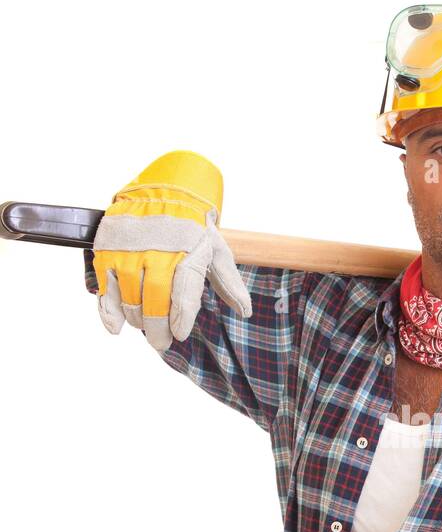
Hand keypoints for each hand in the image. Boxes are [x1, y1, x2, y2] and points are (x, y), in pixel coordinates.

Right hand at [92, 150, 251, 351]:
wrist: (163, 190)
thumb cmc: (193, 226)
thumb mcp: (217, 249)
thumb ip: (229, 282)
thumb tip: (245, 312)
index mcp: (188, 253)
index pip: (183, 297)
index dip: (180, 320)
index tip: (179, 333)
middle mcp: (157, 252)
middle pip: (155, 303)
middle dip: (157, 329)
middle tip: (161, 341)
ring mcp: (129, 251)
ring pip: (130, 299)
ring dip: (137, 319)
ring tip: (145, 324)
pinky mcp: (108, 250)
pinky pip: (105, 288)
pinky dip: (108, 312)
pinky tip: (116, 327)